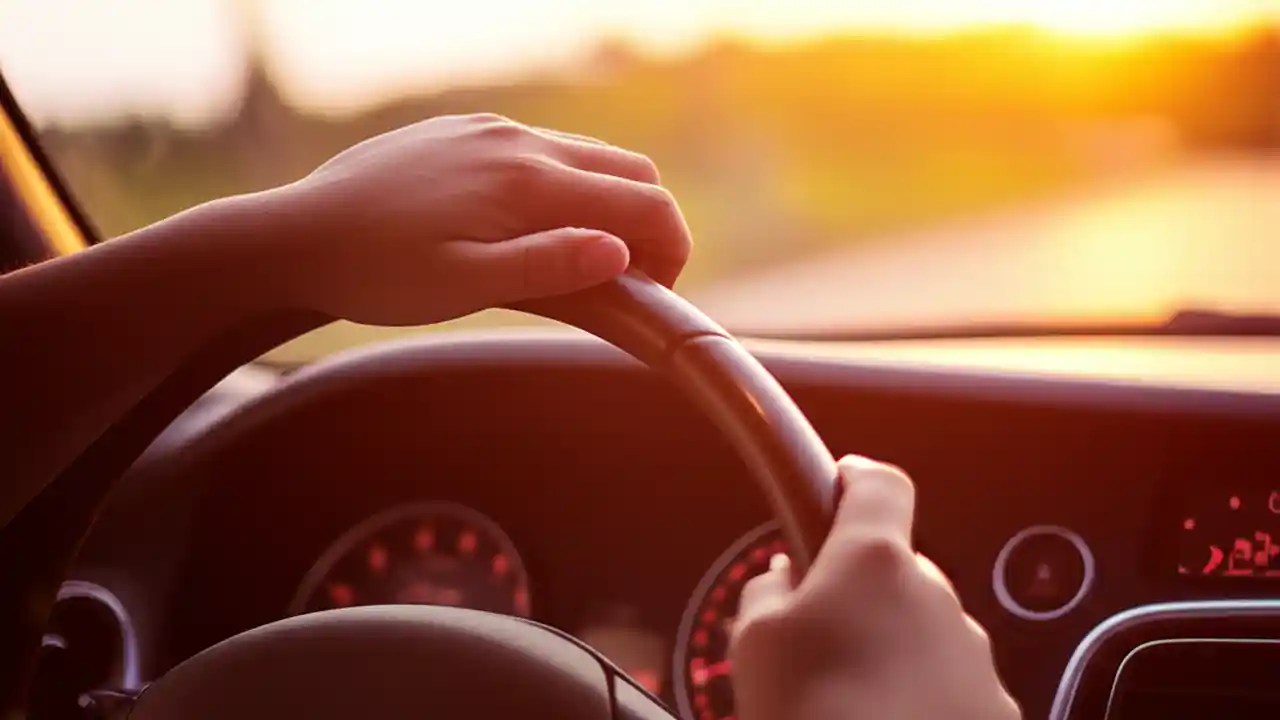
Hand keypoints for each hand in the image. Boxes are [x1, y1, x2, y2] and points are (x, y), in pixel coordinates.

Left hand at [267, 113, 690, 324]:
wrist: (298, 235)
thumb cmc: (377, 272)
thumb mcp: (462, 285)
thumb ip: (547, 265)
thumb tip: (621, 252)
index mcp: (528, 183)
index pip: (643, 203)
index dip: (671, 250)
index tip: (658, 294)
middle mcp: (520, 142)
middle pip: (630, 172)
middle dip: (649, 226)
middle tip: (626, 284)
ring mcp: (493, 131)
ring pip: (590, 157)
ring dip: (608, 205)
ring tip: (580, 262)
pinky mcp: (468, 133)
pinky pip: (546, 151)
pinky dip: (567, 187)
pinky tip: (531, 229)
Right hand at [730, 455, 1020, 719]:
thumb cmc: (810, 715)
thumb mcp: (754, 643)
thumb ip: (768, 590)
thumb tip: (784, 577)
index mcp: (876, 563)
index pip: (879, 484)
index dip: (853, 478)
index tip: (835, 485)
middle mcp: (939, 599)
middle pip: (897, 570)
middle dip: (861, 592)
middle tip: (816, 637)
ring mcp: (975, 659)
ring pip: (926, 633)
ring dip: (893, 651)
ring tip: (849, 702)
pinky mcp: (997, 712)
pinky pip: (952, 687)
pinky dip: (922, 700)